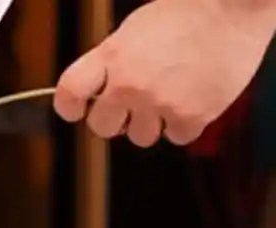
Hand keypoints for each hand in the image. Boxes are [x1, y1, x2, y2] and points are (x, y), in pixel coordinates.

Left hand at [53, 0, 275, 146]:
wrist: (234, 6)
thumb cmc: (187, 13)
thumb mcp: (134, 30)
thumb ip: (112, 62)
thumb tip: (101, 90)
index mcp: (111, 57)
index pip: (69, 92)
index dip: (69, 106)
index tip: (77, 111)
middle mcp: (129, 84)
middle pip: (102, 127)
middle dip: (115, 120)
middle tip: (133, 106)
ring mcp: (159, 102)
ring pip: (140, 137)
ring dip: (153, 122)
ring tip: (172, 94)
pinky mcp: (191, 116)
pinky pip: (176, 137)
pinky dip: (185, 124)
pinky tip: (195, 98)